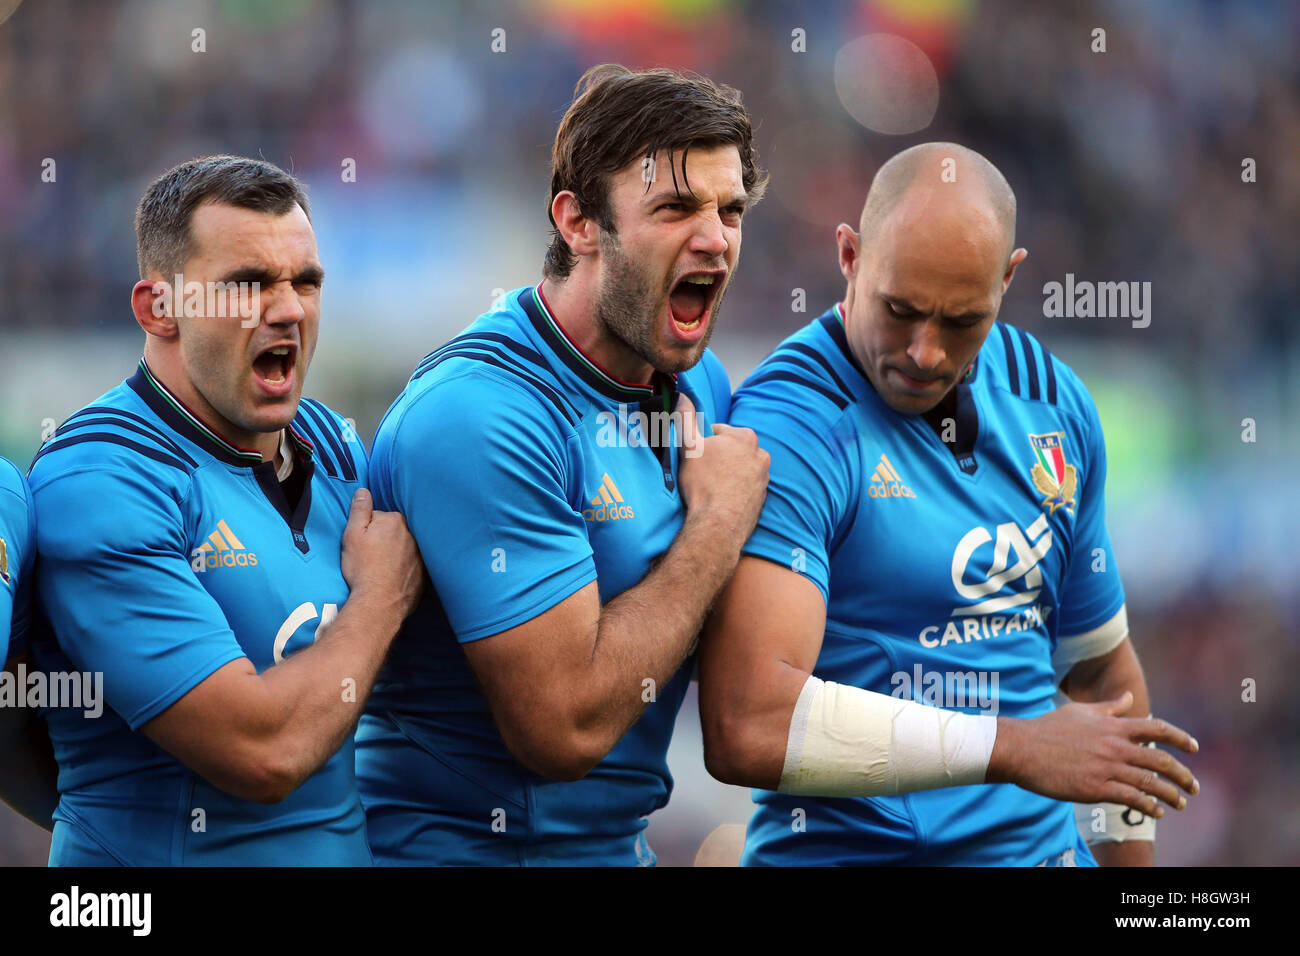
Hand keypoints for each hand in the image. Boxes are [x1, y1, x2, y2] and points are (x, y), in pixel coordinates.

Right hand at [340, 488, 423, 622]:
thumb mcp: (353, 535)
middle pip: (393, 532)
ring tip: (381, 569)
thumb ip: (359, 510)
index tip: (362, 544)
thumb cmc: (363, 568)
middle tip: (371, 558)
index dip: (367, 530)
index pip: (379, 517)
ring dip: (395, 554)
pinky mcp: (424, 574)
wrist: (379, 602)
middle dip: (383, 540)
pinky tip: (392, 578)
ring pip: (404, 548)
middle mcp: (414, 535)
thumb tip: (364, 491)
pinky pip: (412, 565)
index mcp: (396, 521)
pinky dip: (404, 569)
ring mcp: (421, 555)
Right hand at [676, 393, 769, 548]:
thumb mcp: (689, 446)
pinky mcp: (762, 498)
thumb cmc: (703, 483)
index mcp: (745, 437)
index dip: (702, 444)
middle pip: (731, 451)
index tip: (695, 458)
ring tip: (709, 487)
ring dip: (726, 474)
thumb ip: (686, 417)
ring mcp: (764, 478)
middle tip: (701, 473)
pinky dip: (733, 490)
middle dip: (717, 458)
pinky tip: (720, 499)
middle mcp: (761, 455)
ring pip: (739, 469)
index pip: (718, 432)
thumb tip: (683, 395)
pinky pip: (744, 488)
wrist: (718, 525)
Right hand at [989, 691, 1198, 816]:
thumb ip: (1109, 708)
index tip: (1194, 748)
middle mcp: (1115, 746)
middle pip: (1161, 761)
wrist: (1022, 749)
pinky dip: (1149, 807)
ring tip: (1180, 803)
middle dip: (1183, 775)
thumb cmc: (1048, 729)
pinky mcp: (1096, 788)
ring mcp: (1106, 768)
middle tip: (1194, 786)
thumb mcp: (1080, 711)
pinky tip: (1156, 812)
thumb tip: (1129, 697)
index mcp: (1113, 726)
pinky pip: (1132, 799)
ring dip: (1171, 795)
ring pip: (1151, 783)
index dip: (1180, 738)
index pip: (1157, 729)